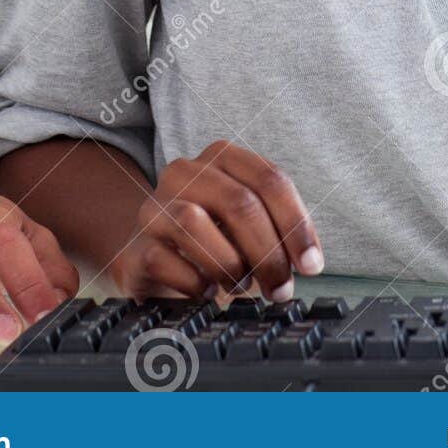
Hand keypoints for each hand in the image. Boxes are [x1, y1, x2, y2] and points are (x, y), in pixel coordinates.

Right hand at [111, 139, 323, 303]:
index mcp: (221, 157)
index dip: (296, 225)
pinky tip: (206, 290)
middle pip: (239, 203)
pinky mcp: (136, 246)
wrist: (151, 255)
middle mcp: (185, 171)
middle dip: (269, 253)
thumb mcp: (246, 224)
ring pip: (195, 224)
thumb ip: (275, 228)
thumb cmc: (212, 239)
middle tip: (281, 289)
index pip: (270, 179)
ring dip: (230, 265)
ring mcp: (154, 206)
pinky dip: (195, 282)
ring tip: (241, 287)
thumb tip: (307, 261)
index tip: (312, 266)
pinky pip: (166, 261)